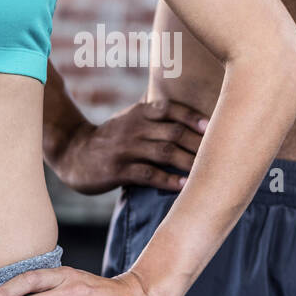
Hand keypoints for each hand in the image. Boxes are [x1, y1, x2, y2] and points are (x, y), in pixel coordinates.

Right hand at [49, 98, 207, 194]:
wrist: (73, 153)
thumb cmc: (111, 137)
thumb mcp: (130, 118)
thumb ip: (155, 113)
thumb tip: (189, 109)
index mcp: (140, 112)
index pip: (172, 109)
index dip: (194, 118)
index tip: (214, 126)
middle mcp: (134, 127)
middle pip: (174, 132)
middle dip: (199, 143)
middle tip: (221, 154)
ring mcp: (125, 149)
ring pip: (164, 153)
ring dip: (189, 162)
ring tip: (208, 171)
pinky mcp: (117, 170)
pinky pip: (148, 174)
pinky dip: (168, 180)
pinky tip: (184, 187)